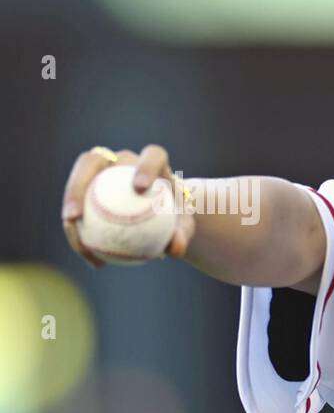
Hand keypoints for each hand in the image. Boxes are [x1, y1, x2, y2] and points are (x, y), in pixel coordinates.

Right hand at [61, 144, 196, 267]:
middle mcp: (122, 160)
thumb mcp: (184, 228)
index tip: (140, 187)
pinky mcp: (87, 186)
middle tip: (79, 214)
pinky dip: (80, 232)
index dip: (146, 166)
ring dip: (69, 208)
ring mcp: (100, 170)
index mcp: (153, 162)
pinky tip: (90, 257)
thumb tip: (175, 250)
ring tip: (77, 239)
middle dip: (80, 183)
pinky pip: (76, 207)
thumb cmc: (176, 218)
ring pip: (76, 182)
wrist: (162, 216)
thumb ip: (183, 234)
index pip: (152, 156)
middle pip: (92, 161)